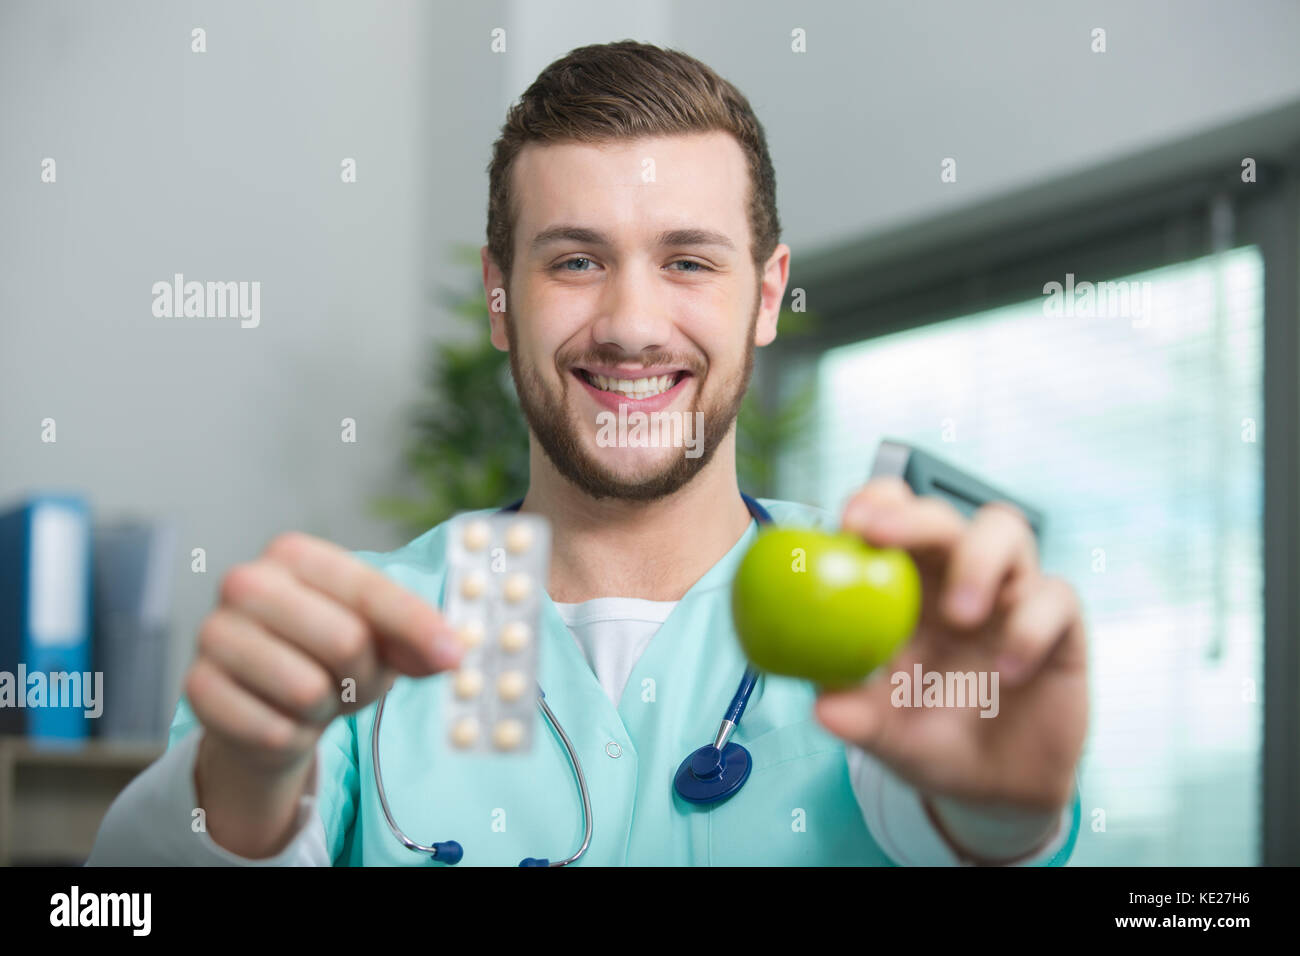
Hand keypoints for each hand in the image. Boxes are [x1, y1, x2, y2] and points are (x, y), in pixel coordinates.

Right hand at [185, 532, 463, 857]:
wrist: (265, 706)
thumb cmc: (329, 657)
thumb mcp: (380, 638)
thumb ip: (416, 637)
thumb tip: (451, 652)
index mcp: (294, 554)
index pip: (369, 590)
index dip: (417, 626)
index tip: (453, 656)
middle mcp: (245, 582)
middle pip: (344, 639)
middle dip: (363, 674)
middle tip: (353, 680)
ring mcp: (213, 633)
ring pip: (307, 689)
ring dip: (326, 707)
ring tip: (315, 695)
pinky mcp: (196, 688)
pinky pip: (273, 731)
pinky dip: (293, 737)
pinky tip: (281, 718)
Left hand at [813, 477, 1087, 831]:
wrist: (996, 792)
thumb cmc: (928, 741)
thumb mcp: (886, 736)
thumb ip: (857, 719)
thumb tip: (822, 708)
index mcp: (906, 587)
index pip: (892, 517)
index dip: (873, 505)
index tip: (850, 521)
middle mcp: (957, 578)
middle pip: (943, 518)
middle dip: (913, 519)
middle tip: (881, 536)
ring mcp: (1010, 596)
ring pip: (1007, 532)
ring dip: (978, 561)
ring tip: (960, 615)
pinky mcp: (1060, 627)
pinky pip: (1057, 599)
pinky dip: (1030, 627)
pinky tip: (1009, 672)